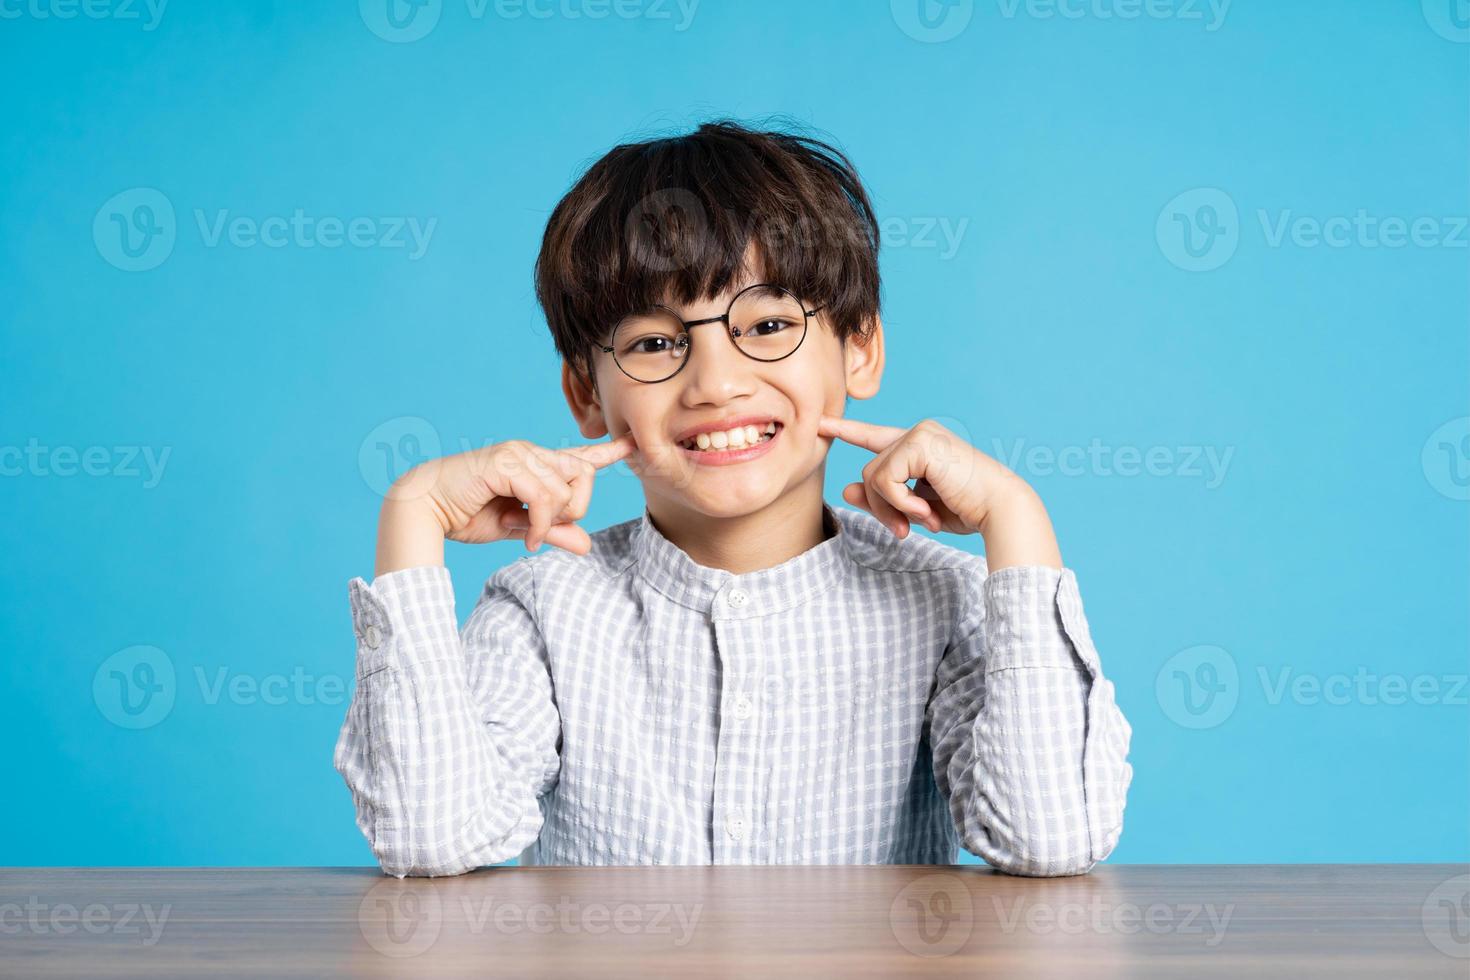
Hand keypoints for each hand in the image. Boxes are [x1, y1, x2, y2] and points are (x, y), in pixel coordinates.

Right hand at [380, 433, 635, 568]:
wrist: (424, 510)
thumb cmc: (465, 515)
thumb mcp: (519, 528)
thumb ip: (553, 532)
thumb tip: (586, 546)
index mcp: (534, 464)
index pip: (578, 456)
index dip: (607, 452)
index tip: (633, 445)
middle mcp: (529, 453)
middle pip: (583, 476)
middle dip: (575, 508)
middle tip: (548, 530)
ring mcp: (517, 454)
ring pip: (566, 489)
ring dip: (552, 520)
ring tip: (528, 534)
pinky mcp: (506, 464)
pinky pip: (544, 497)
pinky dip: (540, 524)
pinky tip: (526, 538)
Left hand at [817, 415, 1060, 569]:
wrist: (1000, 509)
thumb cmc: (967, 509)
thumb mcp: (915, 508)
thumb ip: (882, 497)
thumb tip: (846, 488)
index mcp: (920, 445)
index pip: (875, 437)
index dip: (848, 431)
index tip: (822, 424)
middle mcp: (918, 433)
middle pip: (869, 471)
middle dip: (881, 508)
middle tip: (905, 532)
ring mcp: (919, 433)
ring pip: (872, 476)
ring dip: (891, 509)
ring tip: (920, 521)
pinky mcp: (920, 442)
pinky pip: (885, 479)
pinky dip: (899, 502)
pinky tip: (924, 510)